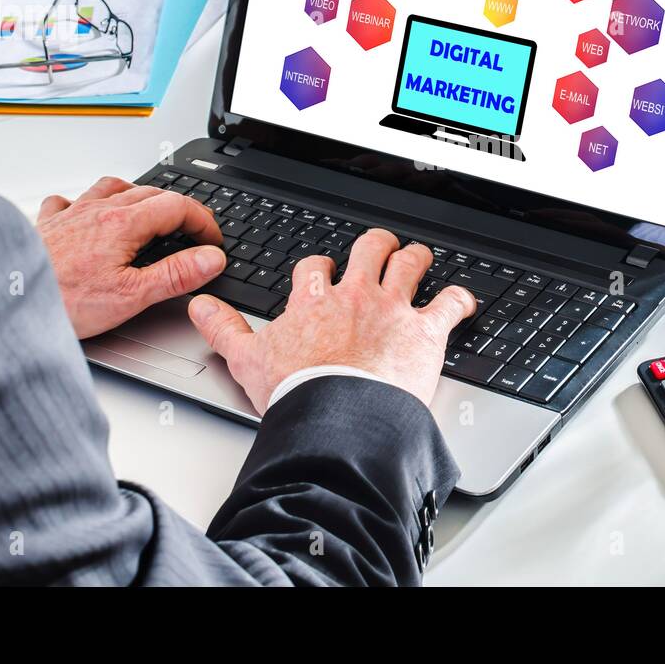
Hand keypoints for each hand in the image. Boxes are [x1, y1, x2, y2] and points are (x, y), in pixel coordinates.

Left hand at [37, 176, 226, 337]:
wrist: (5, 301)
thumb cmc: (60, 302)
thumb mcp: (131, 296)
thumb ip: (176, 275)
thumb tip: (210, 259)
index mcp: (123, 224)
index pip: (177, 206)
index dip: (203, 221)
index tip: (213, 239)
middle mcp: (96, 211)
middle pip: (149, 193)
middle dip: (178, 207)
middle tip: (193, 228)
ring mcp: (70, 215)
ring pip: (111, 188)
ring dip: (136, 194)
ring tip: (148, 209)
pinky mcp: (46, 226)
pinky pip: (68, 201)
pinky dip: (84, 203)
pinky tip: (85, 213)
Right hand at [187, 228, 475, 409]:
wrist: (337, 418)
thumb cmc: (298, 394)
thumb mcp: (247, 361)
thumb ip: (225, 331)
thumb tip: (201, 308)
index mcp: (315, 301)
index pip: (316, 267)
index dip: (321, 268)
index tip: (324, 274)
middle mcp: (356, 296)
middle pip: (369, 250)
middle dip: (377, 245)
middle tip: (381, 247)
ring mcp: (393, 310)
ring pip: (410, 264)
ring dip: (417, 258)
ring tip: (420, 257)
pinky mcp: (425, 332)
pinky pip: (450, 304)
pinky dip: (460, 299)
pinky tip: (463, 300)